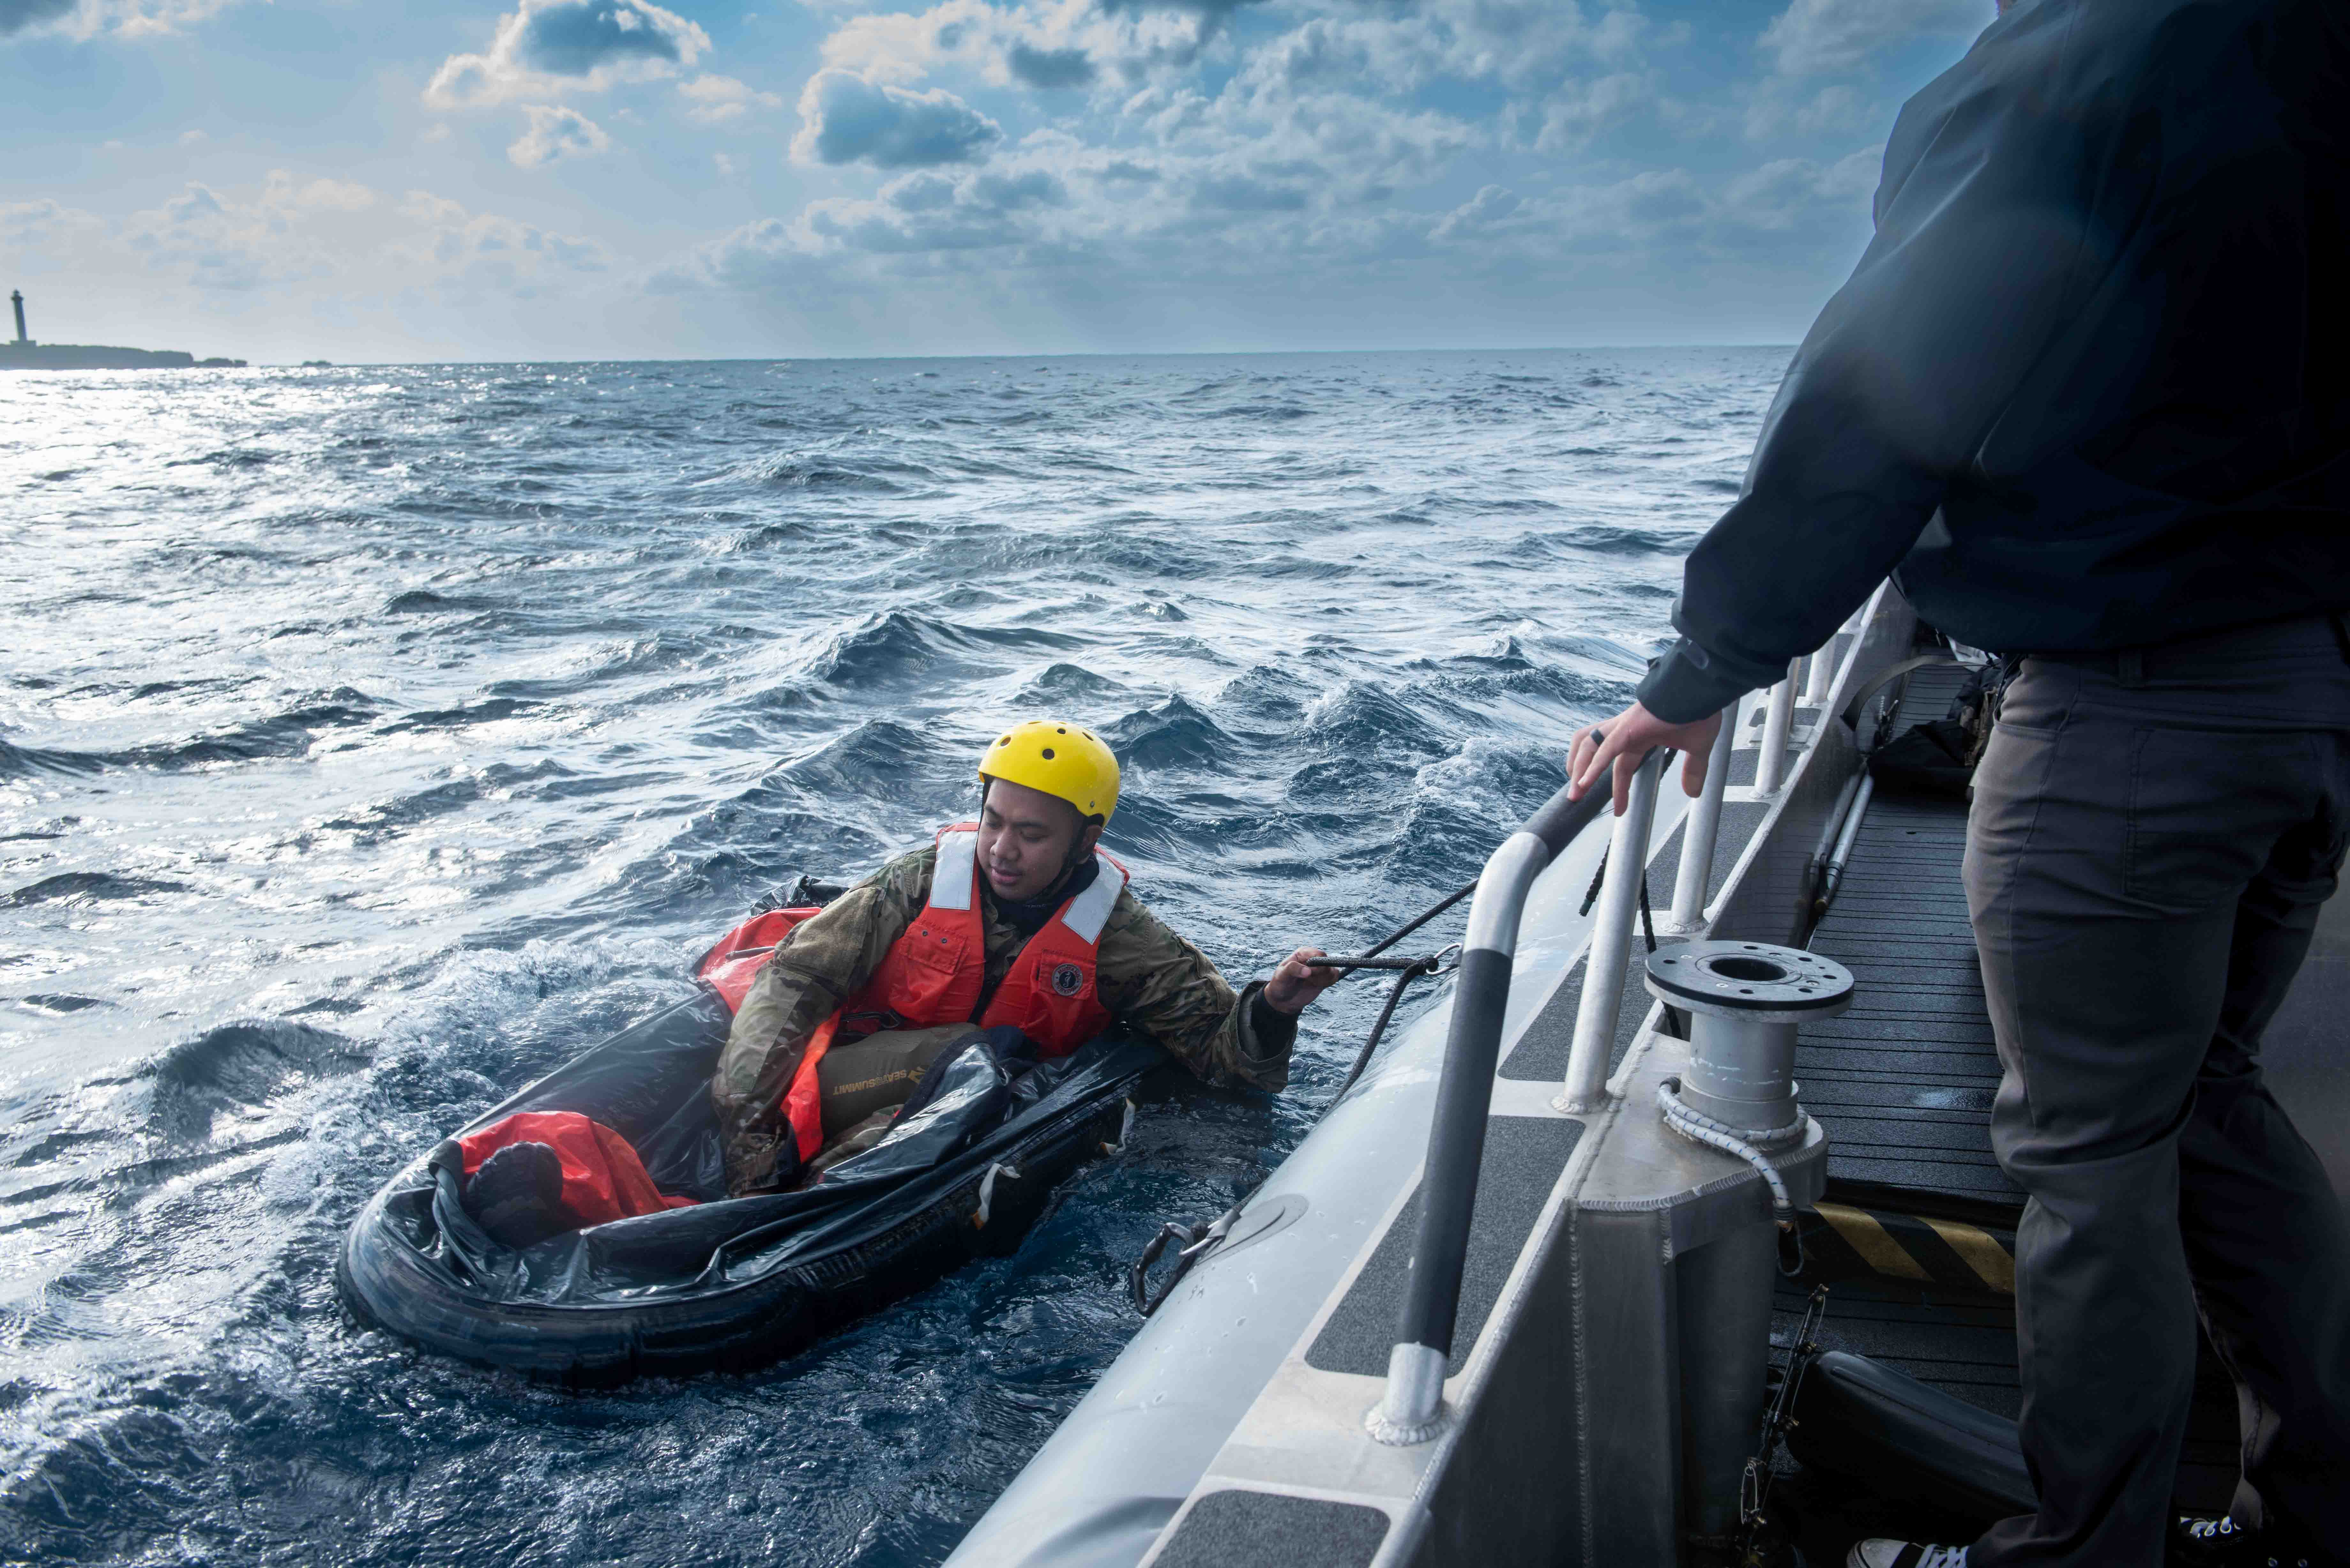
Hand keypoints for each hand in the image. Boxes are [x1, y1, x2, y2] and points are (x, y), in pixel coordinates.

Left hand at [1263, 947, 1342, 1014]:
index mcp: (1303, 953)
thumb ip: (1293, 969)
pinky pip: (1334, 977)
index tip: (1309, 975)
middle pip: (1327, 962)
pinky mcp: (1324, 978)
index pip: (1318, 954)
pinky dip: (1328, 982)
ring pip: (1332, 970)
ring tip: (1311, 983)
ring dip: (1324, 979)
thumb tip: (1308, 971)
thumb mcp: (1282, 976)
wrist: (1284, 1000)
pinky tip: (1317, 985)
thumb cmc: (1280, 984)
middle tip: (1309, 980)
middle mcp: (1313, 959)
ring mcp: (1319, 968)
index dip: (1317, 965)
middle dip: (1320, 973)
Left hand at [1566, 701, 1725, 814]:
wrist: (1703, 689)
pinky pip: (1605, 747)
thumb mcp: (1697, 748)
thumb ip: (1693, 770)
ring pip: (1589, 745)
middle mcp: (1625, 730)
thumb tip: (1693, 792)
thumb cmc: (1699, 710)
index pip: (1621, 765)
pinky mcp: (1628, 725)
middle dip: (1582, 774)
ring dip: (1578, 769)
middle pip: (1594, 752)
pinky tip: (1584, 781)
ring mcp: (1624, 726)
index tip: (1621, 809)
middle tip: (1577, 797)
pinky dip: (1593, 765)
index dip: (1619, 787)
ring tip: (1575, 792)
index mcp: (1639, 736)